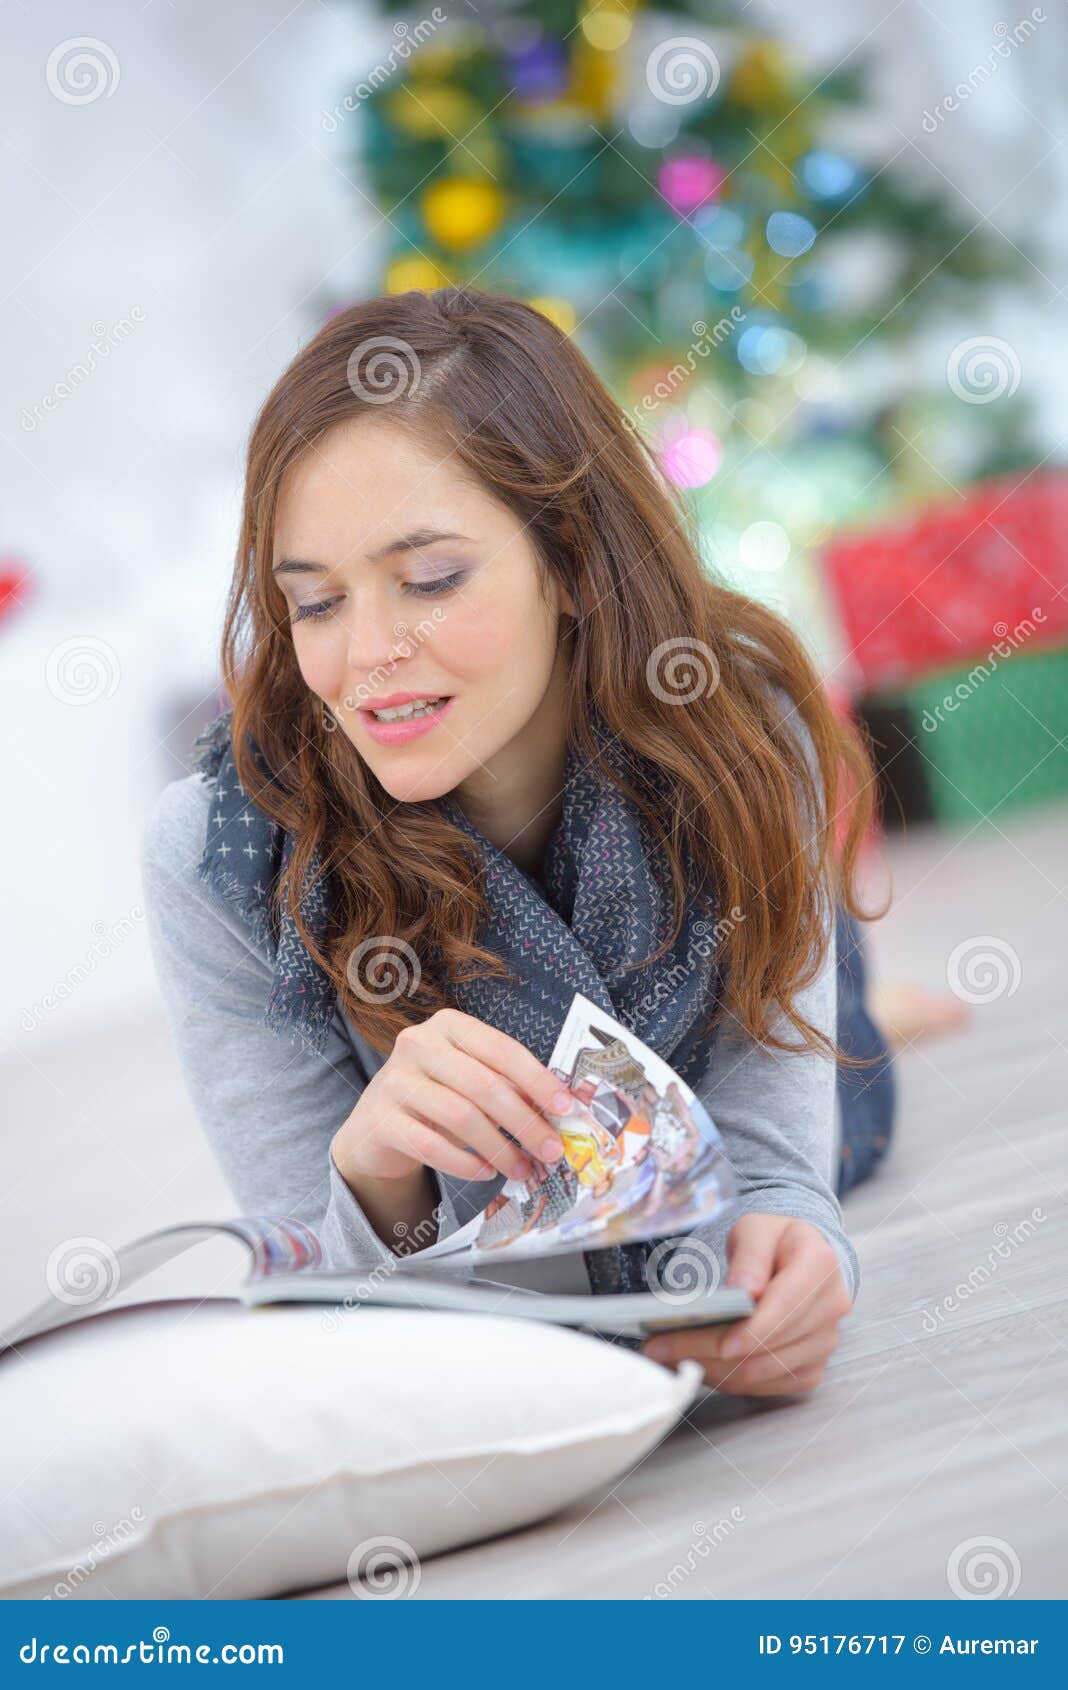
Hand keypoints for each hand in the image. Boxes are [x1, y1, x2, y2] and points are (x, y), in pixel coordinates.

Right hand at [332, 1007, 570, 1184]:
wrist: (377, 1125)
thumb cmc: (437, 1096)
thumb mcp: (471, 1080)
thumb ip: (508, 1085)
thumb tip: (558, 1111)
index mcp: (449, 1026)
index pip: (503, 1050)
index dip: (538, 1080)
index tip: (566, 1107)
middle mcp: (418, 1044)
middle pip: (484, 1085)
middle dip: (525, 1122)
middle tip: (551, 1150)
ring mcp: (395, 1081)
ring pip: (460, 1117)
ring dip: (500, 1148)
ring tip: (522, 1169)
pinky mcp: (381, 1120)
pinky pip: (432, 1146)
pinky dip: (466, 1164)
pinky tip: (486, 1173)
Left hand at [639, 1214, 851, 1395]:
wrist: (797, 1261)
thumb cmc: (772, 1242)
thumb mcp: (755, 1229)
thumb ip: (751, 1254)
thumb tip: (746, 1290)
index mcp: (820, 1264)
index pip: (786, 1306)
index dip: (753, 1329)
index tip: (719, 1342)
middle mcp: (831, 1307)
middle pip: (767, 1346)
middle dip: (709, 1349)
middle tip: (657, 1347)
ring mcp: (824, 1343)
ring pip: (761, 1372)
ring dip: (711, 1368)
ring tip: (667, 1355)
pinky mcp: (810, 1369)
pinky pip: (765, 1387)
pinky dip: (726, 1379)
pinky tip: (697, 1363)